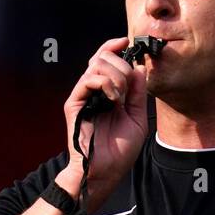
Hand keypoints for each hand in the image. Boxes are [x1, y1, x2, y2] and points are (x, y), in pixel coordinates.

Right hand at [59, 36, 147, 213]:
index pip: (108, 59)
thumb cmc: (120, 150)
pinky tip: (114, 99)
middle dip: (122, 65)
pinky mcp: (75, 103)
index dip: (117, 46)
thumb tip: (139, 67)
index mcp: (108, 92)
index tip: (129, 42)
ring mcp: (84, 95)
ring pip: (96, 64)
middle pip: (103, 56)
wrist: (105, 171)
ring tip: (121, 96)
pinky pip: (88, 79)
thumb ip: (138, 93)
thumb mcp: (137, 118)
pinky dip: (105, 83)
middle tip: (128, 88)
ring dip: (115, 75)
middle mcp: (94, 90)